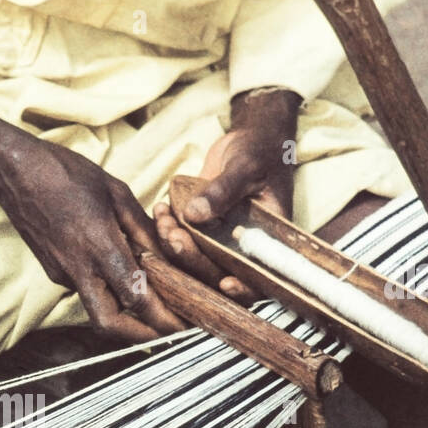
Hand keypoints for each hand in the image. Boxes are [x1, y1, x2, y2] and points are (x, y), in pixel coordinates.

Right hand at [0, 137, 186, 341]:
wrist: (15, 173)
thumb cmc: (67, 174)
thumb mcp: (116, 192)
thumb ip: (142, 228)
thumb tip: (166, 255)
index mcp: (99, 245)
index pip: (135, 297)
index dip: (162, 318)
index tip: (183, 324)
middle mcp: (78, 268)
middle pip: (110, 324)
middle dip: (141, 336)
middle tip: (167, 332)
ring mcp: (62, 273)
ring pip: (97, 310)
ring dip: (126, 316)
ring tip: (152, 307)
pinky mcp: (53, 272)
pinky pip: (86, 289)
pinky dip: (107, 289)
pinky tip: (119, 274)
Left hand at [154, 88, 300, 303]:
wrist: (249, 139)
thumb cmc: (260, 150)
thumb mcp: (246, 165)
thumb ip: (224, 190)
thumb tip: (195, 215)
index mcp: (267, 240)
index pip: (258, 276)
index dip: (244, 288)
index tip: (226, 283)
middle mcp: (243, 246)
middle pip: (217, 270)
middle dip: (193, 259)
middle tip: (174, 236)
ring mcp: (220, 239)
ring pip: (195, 257)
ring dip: (175, 245)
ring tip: (163, 219)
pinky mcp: (201, 229)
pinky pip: (182, 238)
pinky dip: (168, 228)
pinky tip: (160, 209)